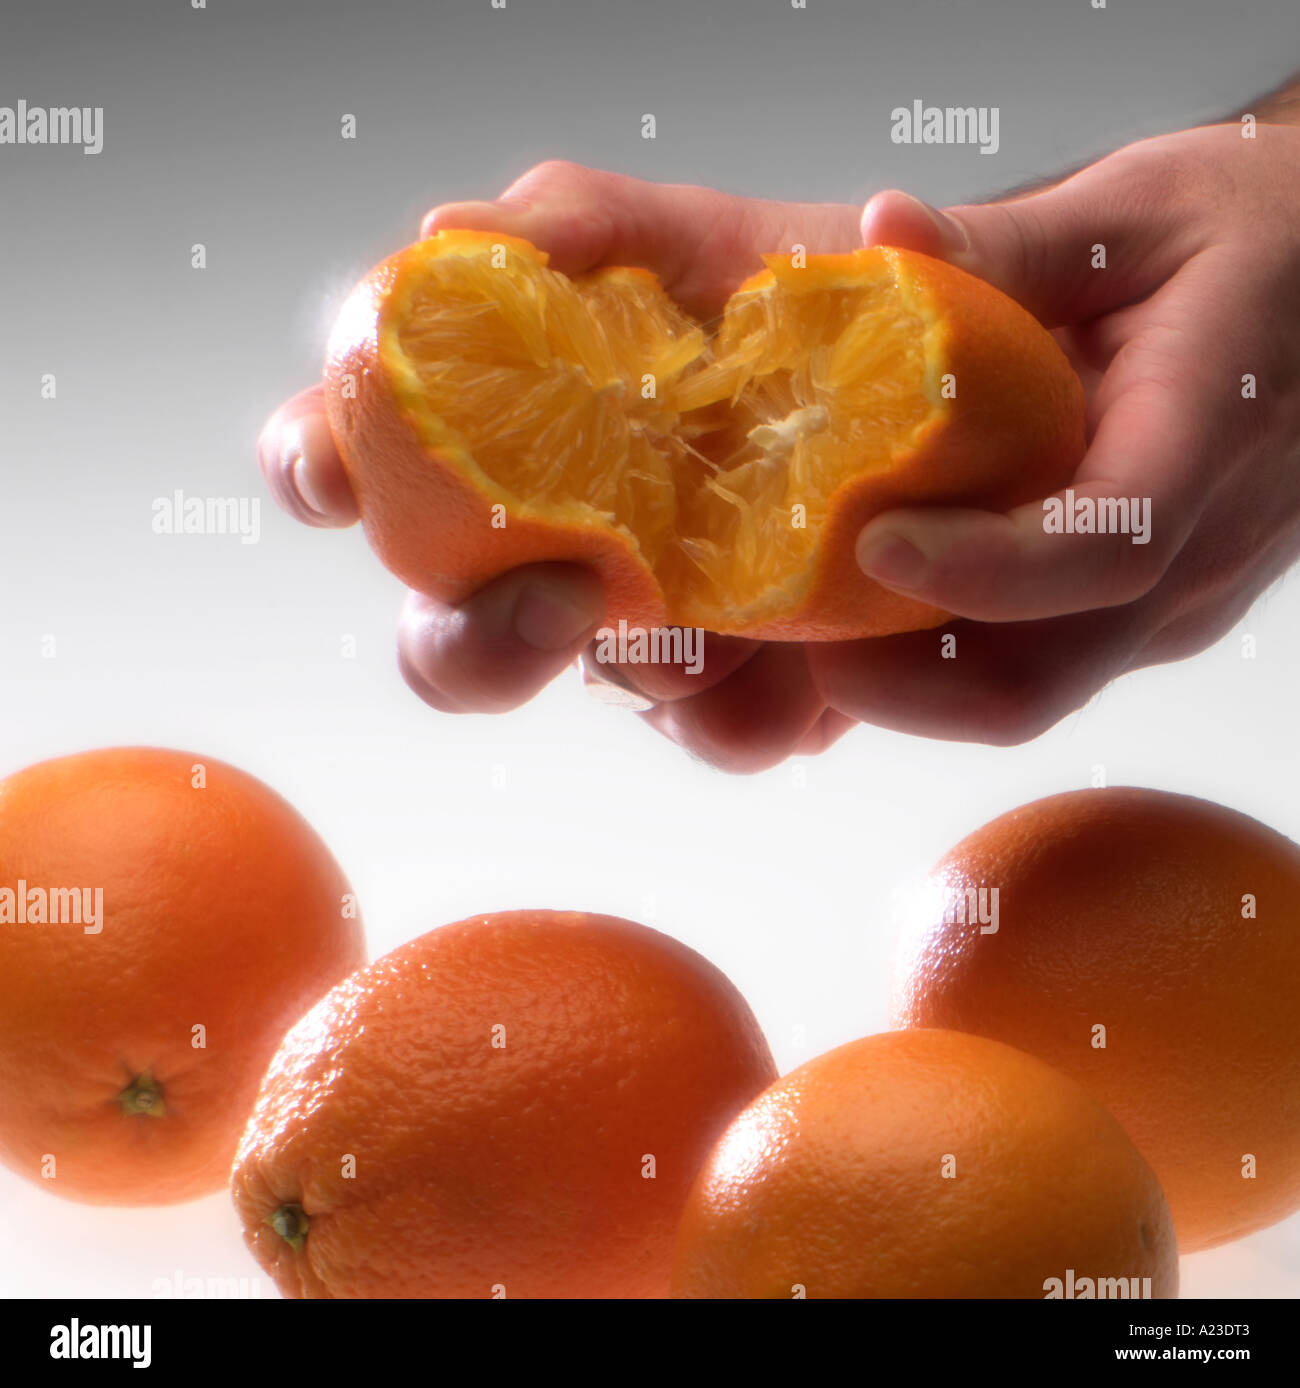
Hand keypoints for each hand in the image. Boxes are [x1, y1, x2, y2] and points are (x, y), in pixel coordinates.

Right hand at [259, 160, 863, 756]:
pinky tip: (815, 673)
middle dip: (479, 645)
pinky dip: (761, 713)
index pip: (351, 463)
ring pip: (600, 694)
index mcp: (493, 446)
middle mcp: (543, 554)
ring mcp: (637, 629)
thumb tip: (448, 234)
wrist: (919, 366)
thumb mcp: (675, 234)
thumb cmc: (768, 291)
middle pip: (443, 643)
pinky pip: (721, 733)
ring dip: (659, 671)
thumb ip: (568, 221)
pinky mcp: (734, 683)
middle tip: (565, 597)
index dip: (319, 470)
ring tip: (750, 622)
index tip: (340, 471)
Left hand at [814, 122, 1299, 745]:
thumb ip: (1009, 241)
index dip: (983, 568)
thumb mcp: (1134, 213)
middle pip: (1041, 679)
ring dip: (909, 681)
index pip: (1108, 543)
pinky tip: (877, 602)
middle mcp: (1194, 553)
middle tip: (799, 621)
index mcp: (1205, 435)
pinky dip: (943, 660)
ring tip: (816, 613)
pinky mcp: (1142, 616)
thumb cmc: (1250, 239)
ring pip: (1027, 693)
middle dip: (904, 681)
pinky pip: (1035, 668)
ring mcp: (1170, 602)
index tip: (871, 541)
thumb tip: (883, 234)